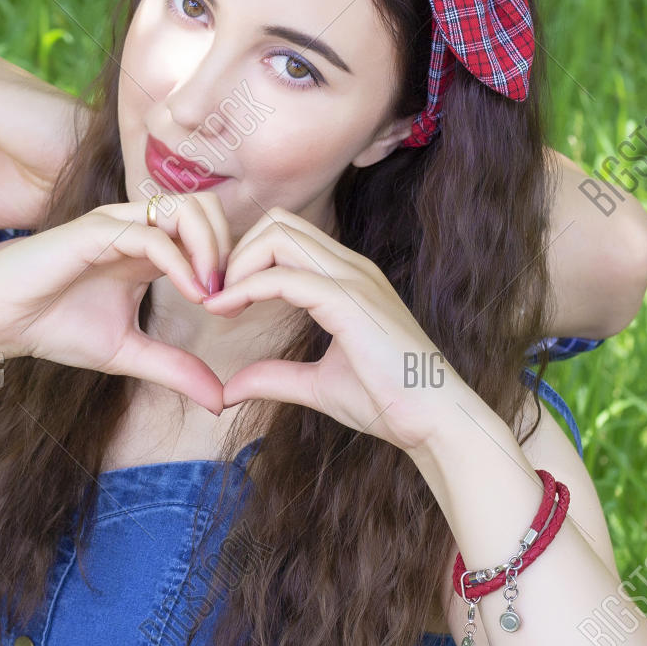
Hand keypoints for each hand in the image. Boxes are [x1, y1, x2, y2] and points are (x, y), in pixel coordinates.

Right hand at [0, 198, 226, 412]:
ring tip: (214, 294)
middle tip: (231, 295)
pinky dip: (181, 263)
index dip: (232, 261)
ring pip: (186, 209)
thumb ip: (173, 368)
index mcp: (147, 248)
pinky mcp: (93, 232)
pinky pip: (151, 235)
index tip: (236, 306)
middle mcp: (136, 227)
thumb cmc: (53, 326)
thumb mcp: (126, 352)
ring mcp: (116, 225)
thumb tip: (220, 401)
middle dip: (231, 246)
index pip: (208, 229)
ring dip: (212, 248)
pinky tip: (194, 295)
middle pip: (208, 206)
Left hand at [203, 207, 471, 450]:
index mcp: (347, 278)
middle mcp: (351, 268)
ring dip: (237, 264)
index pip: (286, 235)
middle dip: (235, 252)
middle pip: (277, 223)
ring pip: (278, 236)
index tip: (220, 298)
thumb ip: (273, 378)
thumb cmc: (386, 402)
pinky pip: (283, 277)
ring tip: (218, 303)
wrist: (433, 422)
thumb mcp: (315, 386)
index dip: (244, 258)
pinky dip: (245, 288)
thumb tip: (229, 388)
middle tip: (214, 295)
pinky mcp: (350, 301)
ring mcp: (353, 279)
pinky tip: (223, 310)